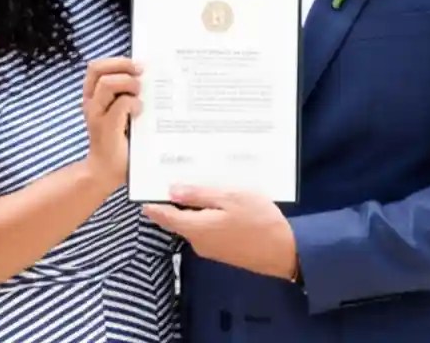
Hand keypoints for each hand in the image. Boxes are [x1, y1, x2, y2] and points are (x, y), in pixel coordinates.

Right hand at [81, 57, 141, 189]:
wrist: (106, 170)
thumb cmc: (119, 140)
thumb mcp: (121, 112)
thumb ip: (127, 94)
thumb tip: (147, 75)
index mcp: (93, 96)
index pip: (97, 67)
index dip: (117, 61)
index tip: (137, 65)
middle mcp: (91, 103)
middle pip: (98, 69)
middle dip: (122, 66)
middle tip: (141, 73)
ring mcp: (96, 115)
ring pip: (107, 84)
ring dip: (128, 83)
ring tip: (139, 93)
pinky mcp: (106, 128)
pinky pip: (121, 105)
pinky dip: (134, 103)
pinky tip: (140, 111)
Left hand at [143, 186, 297, 279]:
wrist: (285, 252)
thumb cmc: (258, 220)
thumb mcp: (230, 197)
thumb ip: (199, 194)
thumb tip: (171, 190)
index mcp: (195, 227)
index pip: (162, 216)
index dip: (152, 202)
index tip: (144, 188)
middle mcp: (197, 241)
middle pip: (177, 219)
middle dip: (173, 200)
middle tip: (173, 176)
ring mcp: (210, 248)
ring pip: (193, 224)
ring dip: (192, 207)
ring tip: (198, 184)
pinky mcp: (223, 250)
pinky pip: (206, 229)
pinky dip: (206, 216)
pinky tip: (217, 202)